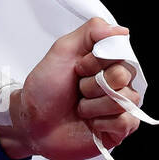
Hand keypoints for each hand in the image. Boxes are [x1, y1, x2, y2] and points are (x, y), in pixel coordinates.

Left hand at [1, 17, 141, 159]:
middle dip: (93, 84)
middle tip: (77, 89)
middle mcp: (116, 82)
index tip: (77, 68)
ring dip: (94, 105)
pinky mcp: (120, 129)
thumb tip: (121, 30)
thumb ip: (90, 32)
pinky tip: (90, 123)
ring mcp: (120, 106)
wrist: (32, 122)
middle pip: (123, 75)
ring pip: (126, 99)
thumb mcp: (61, 51)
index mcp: (104, 62)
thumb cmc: (44, 88)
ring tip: (80, 107)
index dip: (96, 62)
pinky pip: (126, 121)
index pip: (120, 52)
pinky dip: (102, 122)